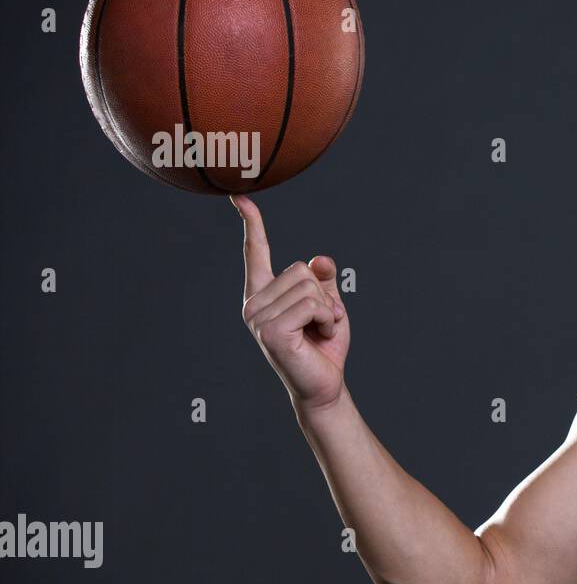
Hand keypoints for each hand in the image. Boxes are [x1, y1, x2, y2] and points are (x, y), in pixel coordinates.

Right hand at [232, 194, 349, 412]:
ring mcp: (258, 317)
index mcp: (262, 293)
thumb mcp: (329, 304)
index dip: (251, 224)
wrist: (324, 385)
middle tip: (320, 323)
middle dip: (323, 294)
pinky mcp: (271, 331)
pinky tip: (319, 337)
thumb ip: (323, 280)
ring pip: (309, 286)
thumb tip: (320, 260)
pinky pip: (313, 303)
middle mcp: (254, 303)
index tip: (240, 197)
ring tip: (319, 331)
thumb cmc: (323, 346)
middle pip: (301, 269)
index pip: (256, 252)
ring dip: (328, 309)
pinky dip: (328, 318)